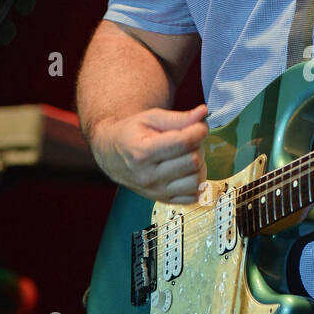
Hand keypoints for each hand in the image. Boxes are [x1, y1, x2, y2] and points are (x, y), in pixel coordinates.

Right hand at [91, 104, 209, 203]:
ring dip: (199, 165)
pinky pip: (193, 196)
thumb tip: (202, 113)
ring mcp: (156, 191)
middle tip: (190, 139)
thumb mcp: (150, 118)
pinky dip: (196, 182)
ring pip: (196, 180)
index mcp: (142, 152)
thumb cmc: (131, 134)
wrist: (111, 154)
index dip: (199, 130)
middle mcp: (148, 176)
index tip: (198, 125)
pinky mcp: (163, 200)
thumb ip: (178, 117)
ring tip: (188, 155)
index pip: (184, 142)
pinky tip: (187, 170)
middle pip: (193, 161)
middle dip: (198, 146)